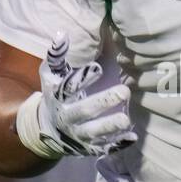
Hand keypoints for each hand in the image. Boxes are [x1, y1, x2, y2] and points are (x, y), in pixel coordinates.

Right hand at [32, 33, 135, 156]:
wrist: (47, 131)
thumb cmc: (54, 96)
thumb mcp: (51, 77)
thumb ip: (56, 57)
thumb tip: (62, 34)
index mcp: (58, 98)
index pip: (68, 88)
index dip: (82, 79)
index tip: (98, 68)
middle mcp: (67, 118)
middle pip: (84, 111)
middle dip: (103, 102)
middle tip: (125, 91)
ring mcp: (79, 135)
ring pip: (94, 133)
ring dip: (110, 126)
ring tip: (126, 119)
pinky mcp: (89, 147)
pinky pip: (104, 147)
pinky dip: (118, 144)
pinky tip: (133, 137)